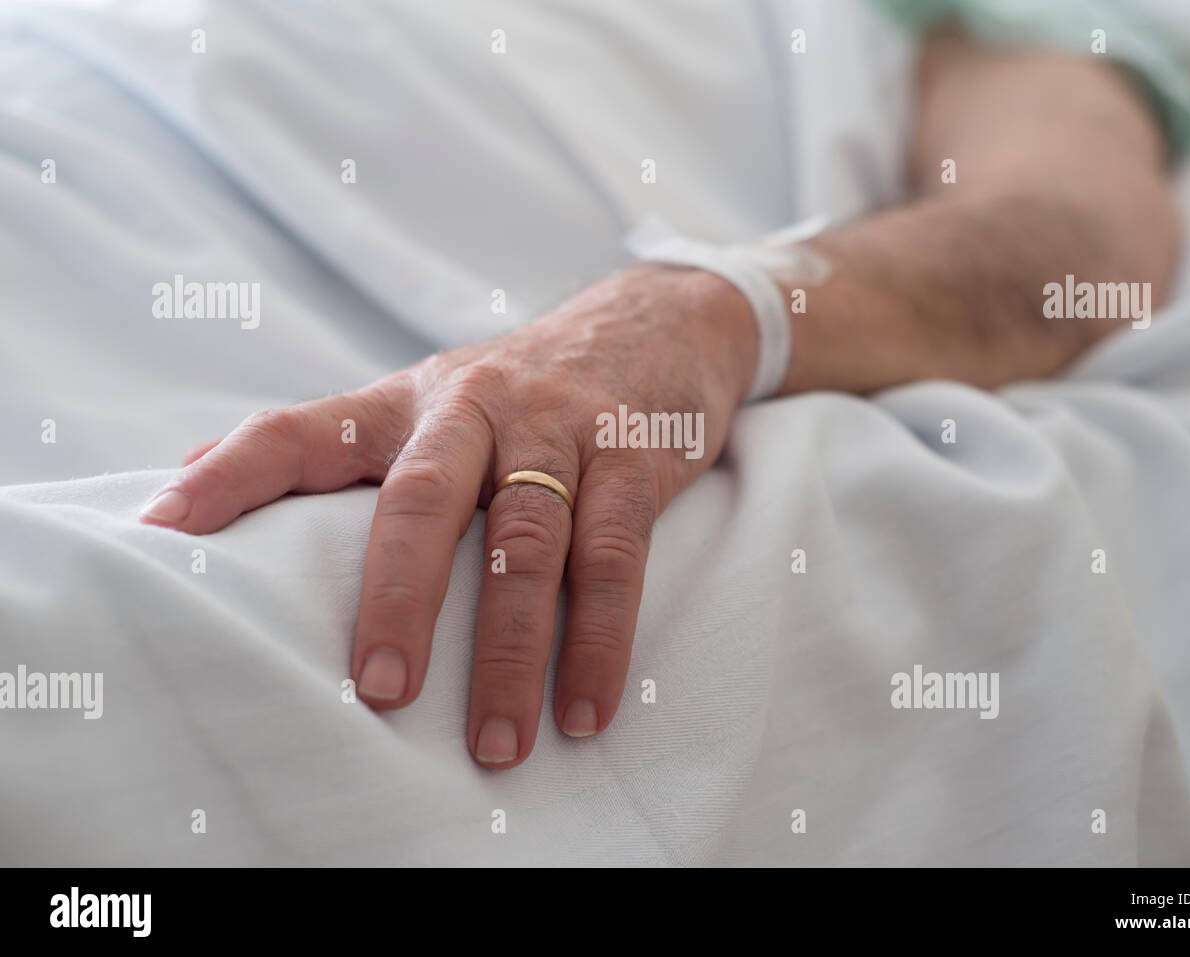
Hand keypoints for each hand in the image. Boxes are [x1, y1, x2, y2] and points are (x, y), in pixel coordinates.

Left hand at [140, 265, 755, 767]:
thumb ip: (329, 438)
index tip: (162, 530)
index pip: (301, 428)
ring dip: (510, 650)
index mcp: (407, 402)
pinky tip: (583, 709)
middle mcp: (474, 406)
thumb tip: (183, 471)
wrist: (657, 321)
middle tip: (381, 693)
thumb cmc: (523, 386)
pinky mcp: (632, 458)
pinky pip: (612, 556)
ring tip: (496, 743)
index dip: (229, 475)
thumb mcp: (426, 397)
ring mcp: (558, 430)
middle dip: (398, 598)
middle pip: (422, 500)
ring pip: (526, 542)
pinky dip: (598, 638)